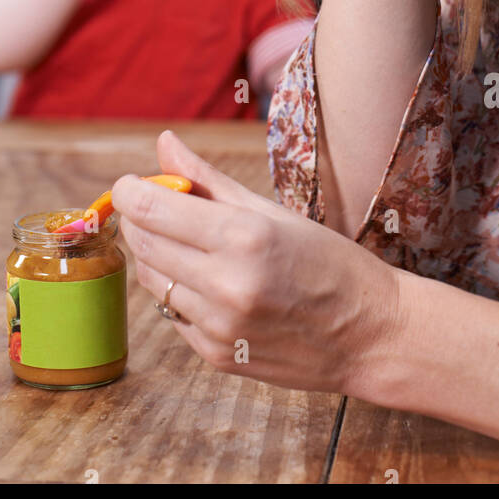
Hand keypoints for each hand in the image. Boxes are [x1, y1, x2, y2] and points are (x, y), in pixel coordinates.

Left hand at [111, 128, 402, 394]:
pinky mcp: (217, 356)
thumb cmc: (327, 262)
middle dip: (140, 220)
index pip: (152, 208)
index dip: (130, 191)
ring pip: (151, 280)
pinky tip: (209, 282)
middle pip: (143, 244)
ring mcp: (219, 326)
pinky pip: (172, 314)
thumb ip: (208, 178)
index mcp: (243, 237)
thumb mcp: (271, 210)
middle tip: (156, 206)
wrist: (369, 334)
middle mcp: (226, 284)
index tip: (131, 183)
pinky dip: (178, 292)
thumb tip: (164, 143)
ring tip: (187, 243)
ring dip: (156, 256)